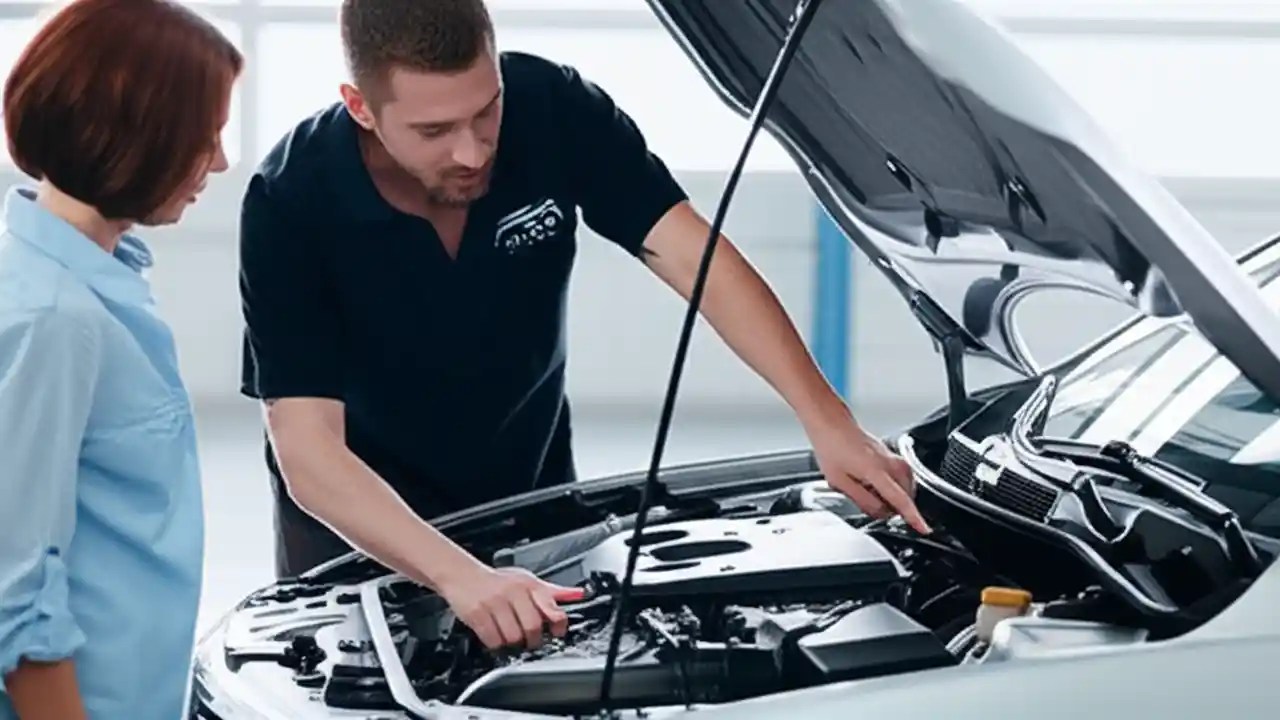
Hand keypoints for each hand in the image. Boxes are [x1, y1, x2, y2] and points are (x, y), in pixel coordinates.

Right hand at [438, 565, 572, 649]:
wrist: (463, 576)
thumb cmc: (497, 582)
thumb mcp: (526, 581)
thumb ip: (551, 592)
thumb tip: (577, 594)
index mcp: (528, 584)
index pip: (551, 606)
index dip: (557, 624)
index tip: (555, 631)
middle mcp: (513, 592)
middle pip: (532, 627)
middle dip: (532, 639)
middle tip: (529, 639)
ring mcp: (494, 603)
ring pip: (513, 637)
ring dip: (513, 643)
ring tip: (509, 635)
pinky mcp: (477, 614)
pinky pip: (493, 640)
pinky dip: (496, 644)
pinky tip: (495, 636)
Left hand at [807, 414, 931, 533]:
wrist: (831, 424)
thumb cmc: (831, 447)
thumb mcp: (840, 482)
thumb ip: (863, 501)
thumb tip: (880, 514)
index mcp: (876, 470)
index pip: (901, 500)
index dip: (913, 517)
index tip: (924, 528)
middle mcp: (890, 463)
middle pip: (907, 494)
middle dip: (896, 507)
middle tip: (874, 508)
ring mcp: (893, 457)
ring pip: (906, 485)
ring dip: (895, 496)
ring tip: (871, 493)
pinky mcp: (892, 455)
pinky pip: (901, 476)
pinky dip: (893, 485)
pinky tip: (874, 484)